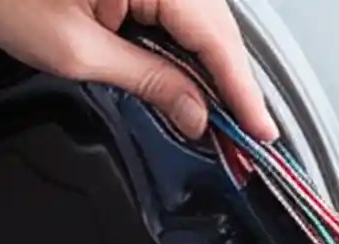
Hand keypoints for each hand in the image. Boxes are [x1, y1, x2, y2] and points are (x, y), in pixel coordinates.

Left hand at [0, 0, 276, 140]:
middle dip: (232, 86)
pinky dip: (191, 48)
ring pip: (207, 24)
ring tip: (218, 116)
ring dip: (212, 70)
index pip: (218, 42)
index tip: (262, 132)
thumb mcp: (76, 50)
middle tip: (244, 136)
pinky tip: (190, 80)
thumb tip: (195, 113)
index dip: (244, 93)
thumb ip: (147, 82)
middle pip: (220, 32)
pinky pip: (184, 12)